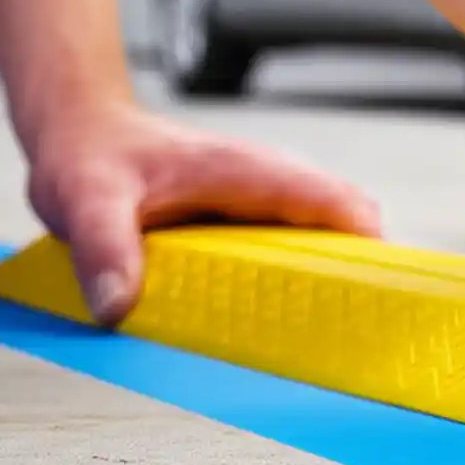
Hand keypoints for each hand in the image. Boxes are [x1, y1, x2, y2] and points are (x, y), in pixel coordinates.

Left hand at [24, 101, 379, 324]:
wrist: (85, 131)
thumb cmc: (91, 156)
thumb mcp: (84, 199)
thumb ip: (103, 249)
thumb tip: (117, 308)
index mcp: (250, 173)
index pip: (341, 205)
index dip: (371, 250)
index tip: (380, 298)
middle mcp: (271, 183)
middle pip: (352, 224)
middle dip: (362, 272)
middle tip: (352, 331)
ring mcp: (267, 200)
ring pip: (332, 234)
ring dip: (335, 276)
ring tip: (327, 333)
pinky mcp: (254, 217)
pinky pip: (302, 243)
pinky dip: (308, 275)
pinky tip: (286, 315)